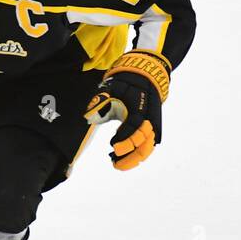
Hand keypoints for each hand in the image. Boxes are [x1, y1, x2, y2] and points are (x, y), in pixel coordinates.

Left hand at [85, 50, 169, 170]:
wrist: (144, 75)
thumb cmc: (124, 82)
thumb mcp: (110, 87)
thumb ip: (100, 102)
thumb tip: (88, 118)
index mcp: (139, 109)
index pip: (134, 130)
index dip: (124, 142)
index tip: (112, 149)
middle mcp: (148, 119)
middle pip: (145, 144)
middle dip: (131, 157)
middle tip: (115, 165)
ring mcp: (152, 123)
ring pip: (148, 147)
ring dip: (135, 158)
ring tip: (117, 164)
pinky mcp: (151, 126)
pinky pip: (148, 144)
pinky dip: (138, 152)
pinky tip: (124, 157)